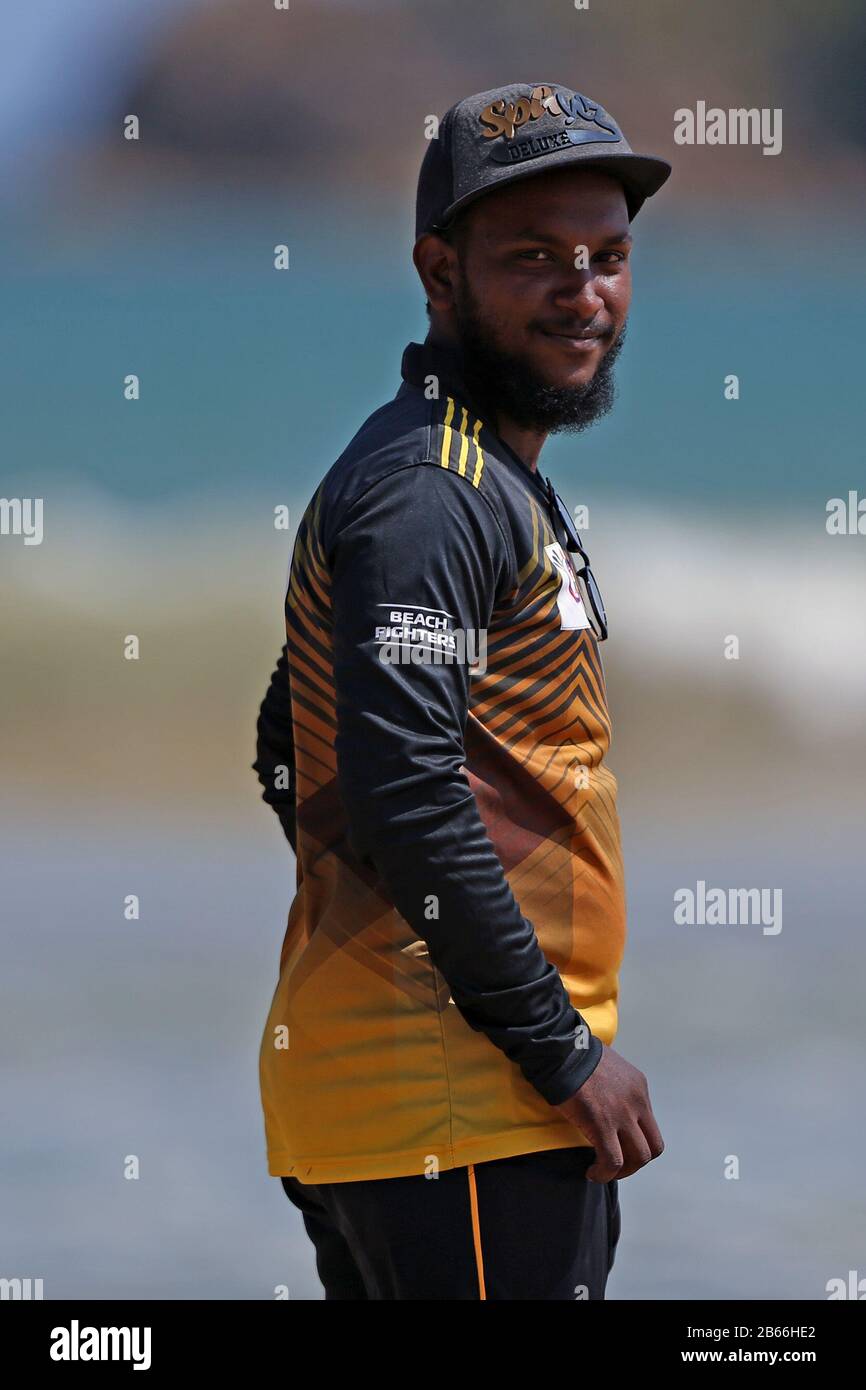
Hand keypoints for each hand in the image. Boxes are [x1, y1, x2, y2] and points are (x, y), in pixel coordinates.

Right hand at [554, 1044, 663, 1181]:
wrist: (560, 1051)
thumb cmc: (575, 1056)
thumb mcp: (607, 1068)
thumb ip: (614, 1089)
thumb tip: (605, 1105)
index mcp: (638, 1087)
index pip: (650, 1127)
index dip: (635, 1143)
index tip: (618, 1146)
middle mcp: (637, 1102)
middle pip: (652, 1147)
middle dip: (635, 1162)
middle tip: (615, 1165)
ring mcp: (622, 1114)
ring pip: (638, 1158)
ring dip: (621, 1171)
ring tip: (602, 1171)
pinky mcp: (602, 1124)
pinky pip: (612, 1160)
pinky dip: (604, 1173)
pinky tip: (592, 1173)